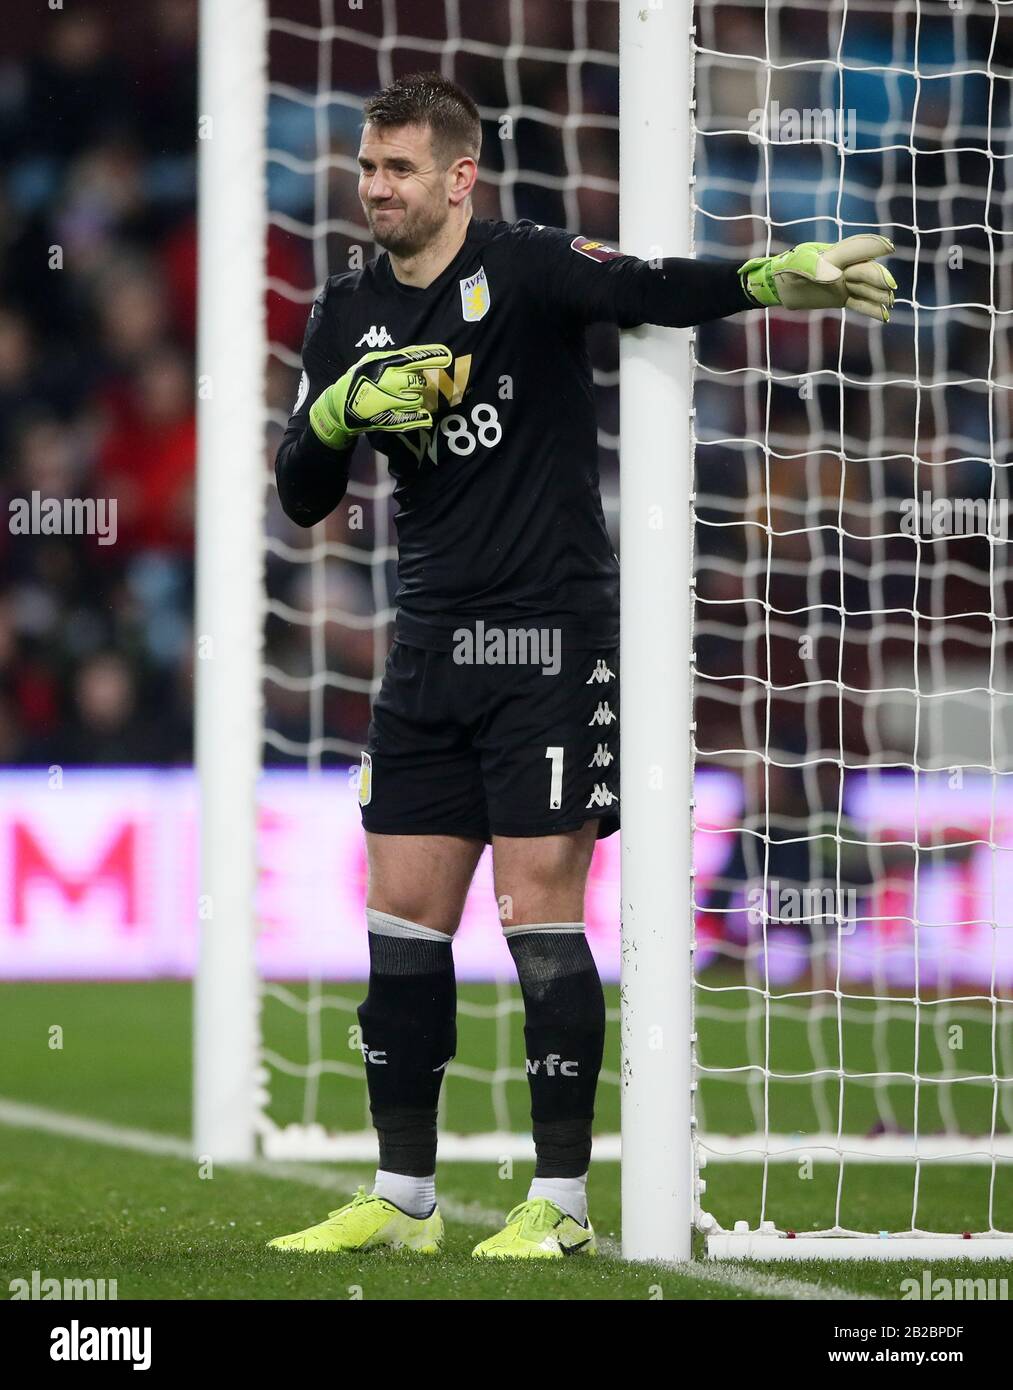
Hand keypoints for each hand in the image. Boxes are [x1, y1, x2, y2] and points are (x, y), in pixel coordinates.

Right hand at [310, 343, 452, 449]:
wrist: (341, 407)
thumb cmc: (358, 380)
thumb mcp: (371, 362)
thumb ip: (395, 357)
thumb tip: (419, 352)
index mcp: (383, 365)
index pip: (412, 359)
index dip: (431, 357)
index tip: (447, 356)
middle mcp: (389, 382)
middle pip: (418, 382)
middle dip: (418, 383)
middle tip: (409, 385)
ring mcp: (391, 403)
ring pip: (418, 400)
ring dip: (416, 399)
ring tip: (404, 399)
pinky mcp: (393, 420)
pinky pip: (417, 418)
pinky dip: (421, 416)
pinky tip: (421, 415)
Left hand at [738, 236, 896, 320]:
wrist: (779, 285)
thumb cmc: (788, 269)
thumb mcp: (796, 266)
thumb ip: (815, 268)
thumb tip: (837, 277)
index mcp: (834, 254)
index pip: (857, 248)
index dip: (873, 247)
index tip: (889, 247)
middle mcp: (844, 267)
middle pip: (866, 271)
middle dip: (878, 278)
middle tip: (890, 288)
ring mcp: (844, 283)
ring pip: (866, 288)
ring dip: (879, 294)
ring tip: (889, 303)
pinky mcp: (841, 297)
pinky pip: (859, 303)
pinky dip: (871, 309)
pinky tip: (884, 316)